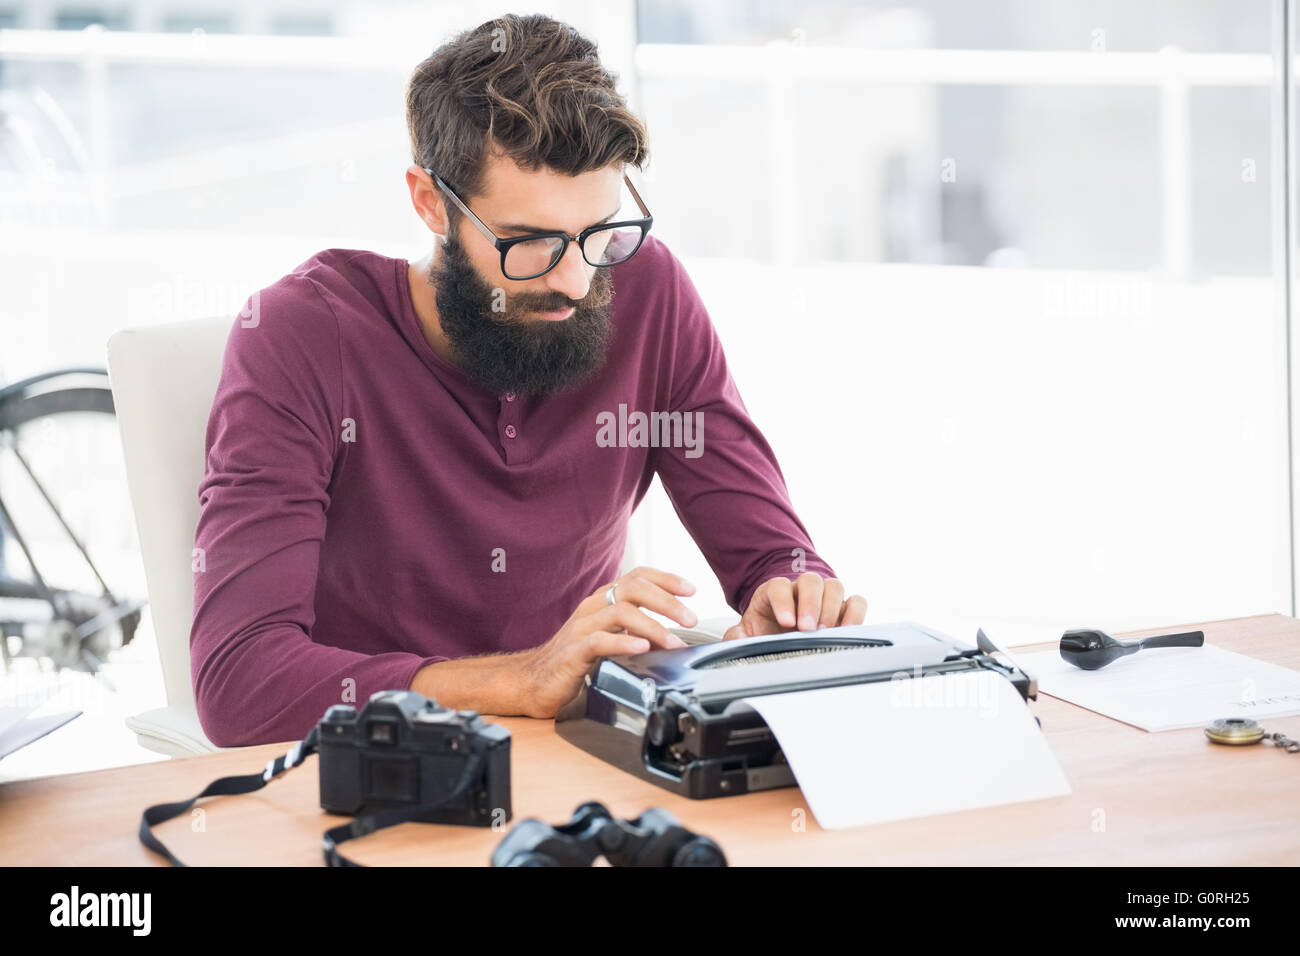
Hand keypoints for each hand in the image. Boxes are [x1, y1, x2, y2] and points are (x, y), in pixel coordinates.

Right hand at [515, 567, 697, 717]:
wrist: (533, 681)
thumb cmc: (573, 659)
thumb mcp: (609, 638)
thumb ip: (634, 631)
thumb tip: (673, 635)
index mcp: (602, 601)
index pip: (637, 576)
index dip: (666, 579)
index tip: (691, 590)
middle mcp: (592, 608)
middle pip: (633, 589)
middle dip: (667, 601)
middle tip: (690, 619)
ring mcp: (581, 628)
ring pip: (621, 612)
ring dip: (653, 626)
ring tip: (673, 642)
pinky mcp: (572, 653)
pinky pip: (600, 641)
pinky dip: (624, 643)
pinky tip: (641, 649)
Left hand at [722, 572, 866, 640]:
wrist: (784, 629)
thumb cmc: (767, 629)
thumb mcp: (748, 632)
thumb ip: (737, 636)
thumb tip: (735, 639)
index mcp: (774, 591)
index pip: (779, 587)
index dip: (783, 601)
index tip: (786, 622)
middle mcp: (802, 589)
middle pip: (811, 581)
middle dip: (811, 603)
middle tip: (807, 628)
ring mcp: (825, 596)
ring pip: (834, 586)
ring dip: (832, 608)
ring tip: (826, 631)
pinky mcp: (844, 608)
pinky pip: (857, 602)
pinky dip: (856, 614)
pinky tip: (847, 630)